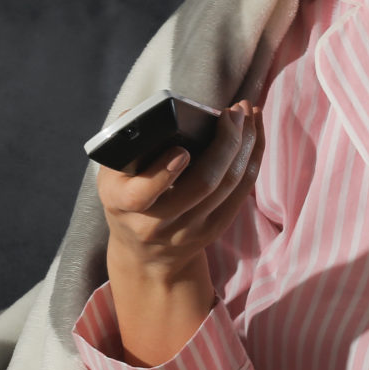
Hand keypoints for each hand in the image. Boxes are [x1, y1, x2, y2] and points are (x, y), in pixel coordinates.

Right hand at [96, 101, 262, 364]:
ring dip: (243, 149)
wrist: (144, 257)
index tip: (180, 151)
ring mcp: (190, 235)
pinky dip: (252, 162)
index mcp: (124, 212)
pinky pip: (241, 195)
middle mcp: (156, 229)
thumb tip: (150, 116)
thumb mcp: (112, 179)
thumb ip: (125, 149)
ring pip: (226, 191)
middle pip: (199, 190)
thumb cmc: (125, 199)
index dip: (162, 177)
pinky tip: (255, 133)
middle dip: (222, 148)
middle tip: (234, 112)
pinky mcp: (216, 232)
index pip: (141, 200)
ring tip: (248, 113)